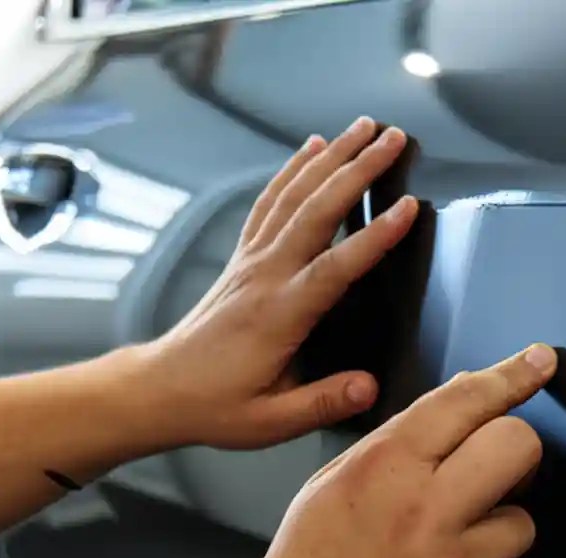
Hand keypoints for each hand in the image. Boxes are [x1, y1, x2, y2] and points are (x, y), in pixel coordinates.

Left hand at [140, 117, 418, 449]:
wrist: (159, 389)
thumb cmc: (216, 406)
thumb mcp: (271, 421)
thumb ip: (323, 403)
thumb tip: (371, 387)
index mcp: (280, 315)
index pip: (335, 268)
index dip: (373, 237)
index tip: (406, 208)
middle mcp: (266, 276)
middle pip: (316, 211)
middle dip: (358, 170)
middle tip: (393, 139)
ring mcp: (252, 260)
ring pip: (295, 196)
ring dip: (332, 158)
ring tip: (364, 127)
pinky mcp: (244, 257)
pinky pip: (270, 202)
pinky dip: (293, 170)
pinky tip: (313, 148)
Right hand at [157, 344, 557, 557]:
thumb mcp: (328, 492)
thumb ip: (395, 446)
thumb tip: (459, 405)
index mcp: (381, 472)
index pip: (465, 403)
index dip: (512, 376)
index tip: (539, 363)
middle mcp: (423, 513)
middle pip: (519, 446)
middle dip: (518, 452)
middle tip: (498, 473)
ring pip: (522, 522)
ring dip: (495, 535)